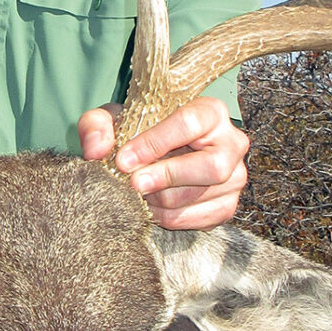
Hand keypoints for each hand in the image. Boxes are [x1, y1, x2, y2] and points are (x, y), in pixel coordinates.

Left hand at [78, 97, 249, 230]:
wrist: (151, 158)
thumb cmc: (138, 132)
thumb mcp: (114, 120)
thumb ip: (96, 126)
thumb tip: (96, 150)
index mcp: (211, 112)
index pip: (189, 123)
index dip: (155, 143)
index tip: (124, 160)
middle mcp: (232, 143)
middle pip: (211, 166)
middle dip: (167, 177)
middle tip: (133, 183)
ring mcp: (235, 177)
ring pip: (203, 195)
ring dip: (162, 201)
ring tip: (138, 195)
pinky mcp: (227, 206)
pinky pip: (201, 219)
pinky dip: (170, 218)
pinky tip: (151, 207)